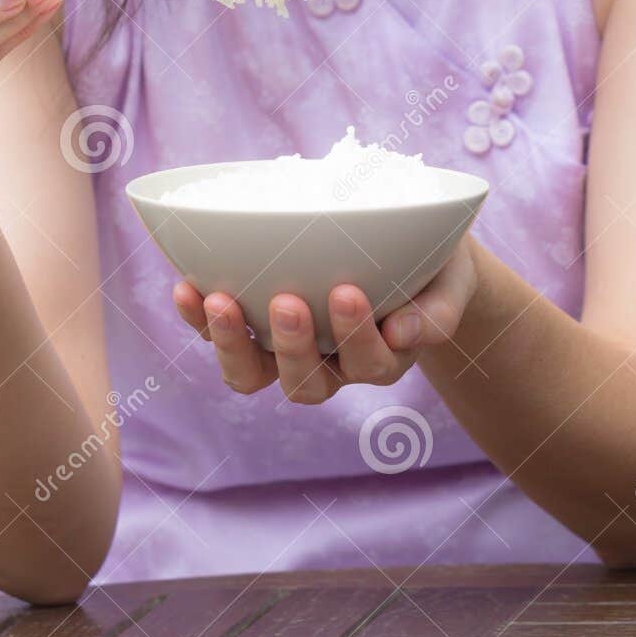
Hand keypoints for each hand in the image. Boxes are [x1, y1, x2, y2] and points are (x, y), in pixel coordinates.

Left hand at [173, 237, 479, 403]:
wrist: (411, 251)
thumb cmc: (434, 264)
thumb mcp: (450, 279)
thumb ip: (437, 309)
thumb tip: (404, 335)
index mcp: (383, 357)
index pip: (369, 363)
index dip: (355, 337)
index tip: (348, 292)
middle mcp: (332, 366)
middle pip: (305, 384)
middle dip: (292, 346)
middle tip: (287, 300)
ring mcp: (288, 351)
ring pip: (254, 375)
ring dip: (231, 344)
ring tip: (217, 300)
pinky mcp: (255, 327)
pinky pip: (222, 336)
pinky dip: (198, 319)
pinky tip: (185, 287)